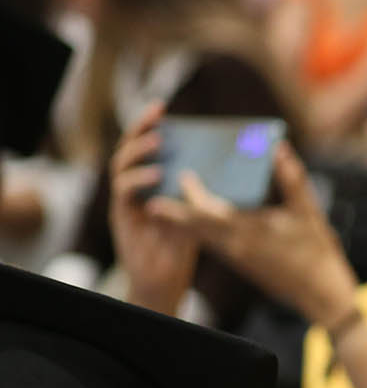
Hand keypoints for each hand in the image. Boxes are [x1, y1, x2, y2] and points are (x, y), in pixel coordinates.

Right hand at [107, 103, 198, 313]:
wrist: (165, 281)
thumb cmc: (181, 246)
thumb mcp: (196, 212)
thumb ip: (200, 191)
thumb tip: (225, 163)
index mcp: (150, 181)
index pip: (147, 147)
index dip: (150, 125)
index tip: (163, 107)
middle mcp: (134, 187)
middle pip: (130, 149)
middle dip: (141, 127)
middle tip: (156, 113)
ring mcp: (125, 201)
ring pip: (121, 166)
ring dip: (138, 151)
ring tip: (158, 141)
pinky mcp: (121, 216)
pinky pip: (124, 192)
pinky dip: (138, 181)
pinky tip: (157, 175)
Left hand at [155, 140, 359, 325]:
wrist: (321, 298)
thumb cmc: (318, 256)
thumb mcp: (309, 214)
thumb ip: (291, 180)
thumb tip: (279, 149)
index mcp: (249, 232)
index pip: (206, 213)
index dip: (188, 196)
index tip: (180, 177)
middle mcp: (237, 247)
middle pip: (197, 225)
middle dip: (180, 208)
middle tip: (167, 188)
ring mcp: (239, 258)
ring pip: (204, 236)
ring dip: (191, 220)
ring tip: (182, 201)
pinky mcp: (244, 265)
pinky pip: (216, 244)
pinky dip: (207, 230)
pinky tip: (211, 220)